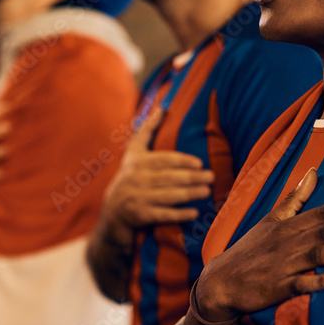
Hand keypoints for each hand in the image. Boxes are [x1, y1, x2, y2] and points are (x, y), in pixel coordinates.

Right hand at [101, 106, 214, 243]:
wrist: (112, 211)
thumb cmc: (129, 175)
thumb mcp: (134, 151)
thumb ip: (148, 129)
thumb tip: (162, 108)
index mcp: (138, 161)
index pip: (164, 160)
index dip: (182, 161)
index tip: (200, 163)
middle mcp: (137, 179)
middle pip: (169, 178)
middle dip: (192, 178)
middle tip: (211, 176)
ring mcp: (139, 198)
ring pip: (169, 196)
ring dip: (190, 194)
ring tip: (207, 191)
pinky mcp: (141, 216)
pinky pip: (163, 215)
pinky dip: (179, 214)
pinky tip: (194, 212)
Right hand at [194, 167, 323, 322]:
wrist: (222, 281)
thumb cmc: (251, 249)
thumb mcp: (271, 219)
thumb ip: (294, 197)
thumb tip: (313, 172)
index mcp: (290, 224)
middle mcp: (290, 241)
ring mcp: (286, 264)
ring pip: (321, 254)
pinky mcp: (281, 286)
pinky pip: (305, 283)